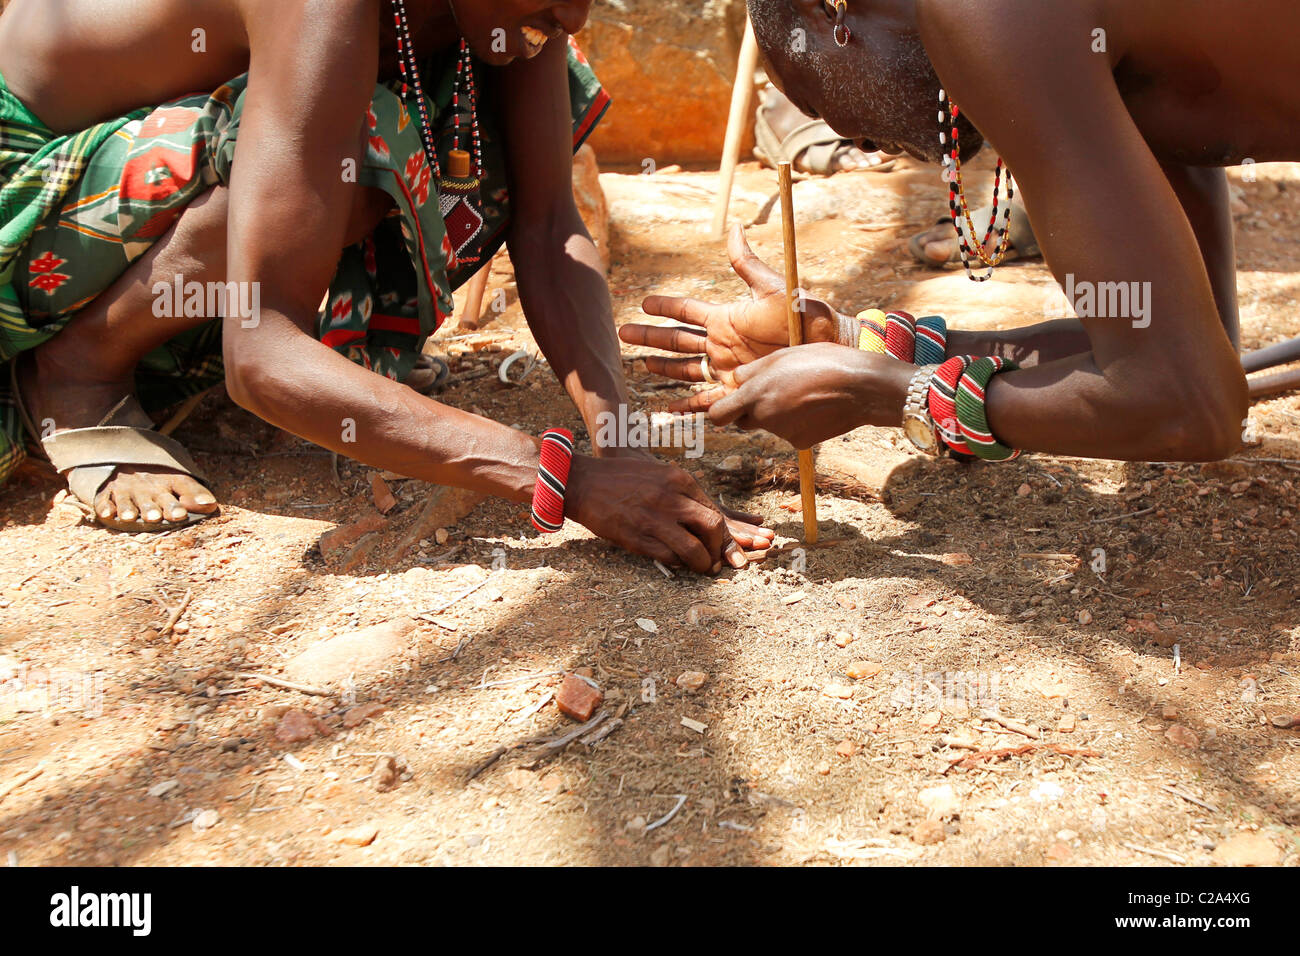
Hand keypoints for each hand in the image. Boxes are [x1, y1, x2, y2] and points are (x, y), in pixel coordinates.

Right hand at [565, 454, 773, 573]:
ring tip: (702, 568)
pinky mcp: (637, 538)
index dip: (724, 533)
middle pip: (713, 528)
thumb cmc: (620, 478)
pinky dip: (679, 564)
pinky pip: (669, 558)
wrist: (582, 482)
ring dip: (703, 564)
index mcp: (678, 479)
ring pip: (694, 549)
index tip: (725, 545)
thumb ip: (682, 492)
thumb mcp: (658, 474)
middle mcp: (670, 498)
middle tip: (716, 558)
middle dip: (719, 548)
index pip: (714, 510)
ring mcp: (653, 519)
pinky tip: (678, 563)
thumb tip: (704, 518)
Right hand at [619, 223, 842, 395]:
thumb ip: (747, 264)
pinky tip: (669, 409)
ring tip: (641, 367)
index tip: (643, 303)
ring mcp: (728, 367)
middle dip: (650, 337)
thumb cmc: (805, 316)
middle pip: (677, 340)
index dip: (664, 307)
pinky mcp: (738, 389)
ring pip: (686, 368)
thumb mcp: (773, 288)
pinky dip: (687, 406)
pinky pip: (707, 400)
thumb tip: (734, 228)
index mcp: (727, 318)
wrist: (827, 347)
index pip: (687, 310)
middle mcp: (722, 343)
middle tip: (623, 333)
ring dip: (663, 368)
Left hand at [705, 343, 914, 448]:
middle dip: (750, 411)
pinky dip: (798, 424)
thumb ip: (752, 371)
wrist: (860, 387)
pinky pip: (790, 433)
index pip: (718, 415)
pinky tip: (815, 408)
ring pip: (770, 425)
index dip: (720, 411)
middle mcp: (764, 417)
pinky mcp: (800, 443)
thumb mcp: (782, 355)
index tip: (727, 406)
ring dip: (778, 414)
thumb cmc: (822, 362)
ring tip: (804, 393)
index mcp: (755, 394)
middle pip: (743, 421)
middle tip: (774, 393)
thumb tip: (734, 380)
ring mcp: (782, 433)